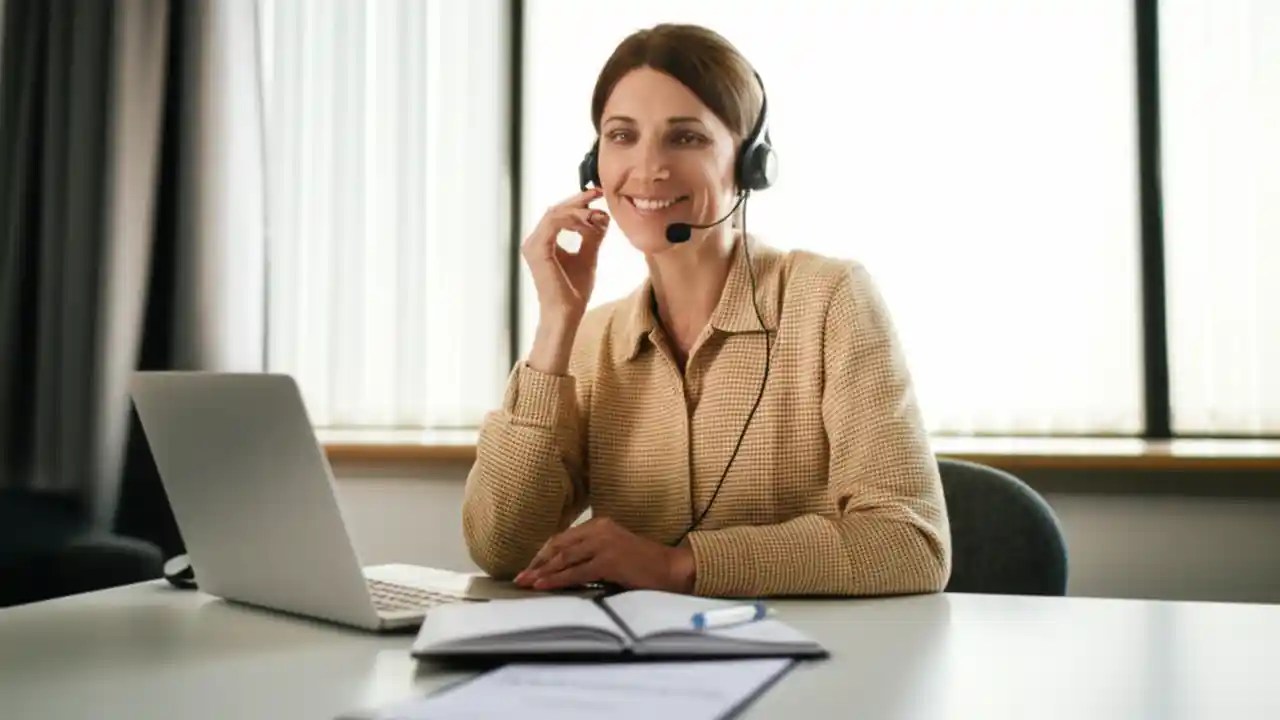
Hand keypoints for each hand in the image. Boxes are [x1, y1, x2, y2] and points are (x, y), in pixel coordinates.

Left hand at [513, 517, 695, 593]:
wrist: (670, 568)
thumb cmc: (643, 564)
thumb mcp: (613, 551)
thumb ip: (591, 554)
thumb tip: (563, 568)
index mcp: (599, 524)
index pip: (563, 537)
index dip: (544, 553)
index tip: (530, 566)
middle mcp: (600, 529)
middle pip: (559, 545)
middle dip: (538, 562)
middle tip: (521, 576)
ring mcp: (604, 544)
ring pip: (564, 558)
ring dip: (542, 571)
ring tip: (526, 582)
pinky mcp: (609, 561)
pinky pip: (576, 572)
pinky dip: (557, 579)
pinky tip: (544, 585)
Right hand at [521, 187, 609, 322]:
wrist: (567, 314)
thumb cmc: (574, 292)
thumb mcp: (588, 257)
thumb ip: (592, 237)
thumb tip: (602, 217)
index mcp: (543, 242)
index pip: (558, 214)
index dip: (577, 203)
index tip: (597, 196)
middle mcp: (533, 241)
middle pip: (555, 209)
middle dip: (578, 201)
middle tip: (598, 193)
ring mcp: (532, 245)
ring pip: (555, 214)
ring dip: (578, 211)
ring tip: (597, 215)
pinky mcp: (538, 250)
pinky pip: (554, 223)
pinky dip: (573, 220)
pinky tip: (589, 223)